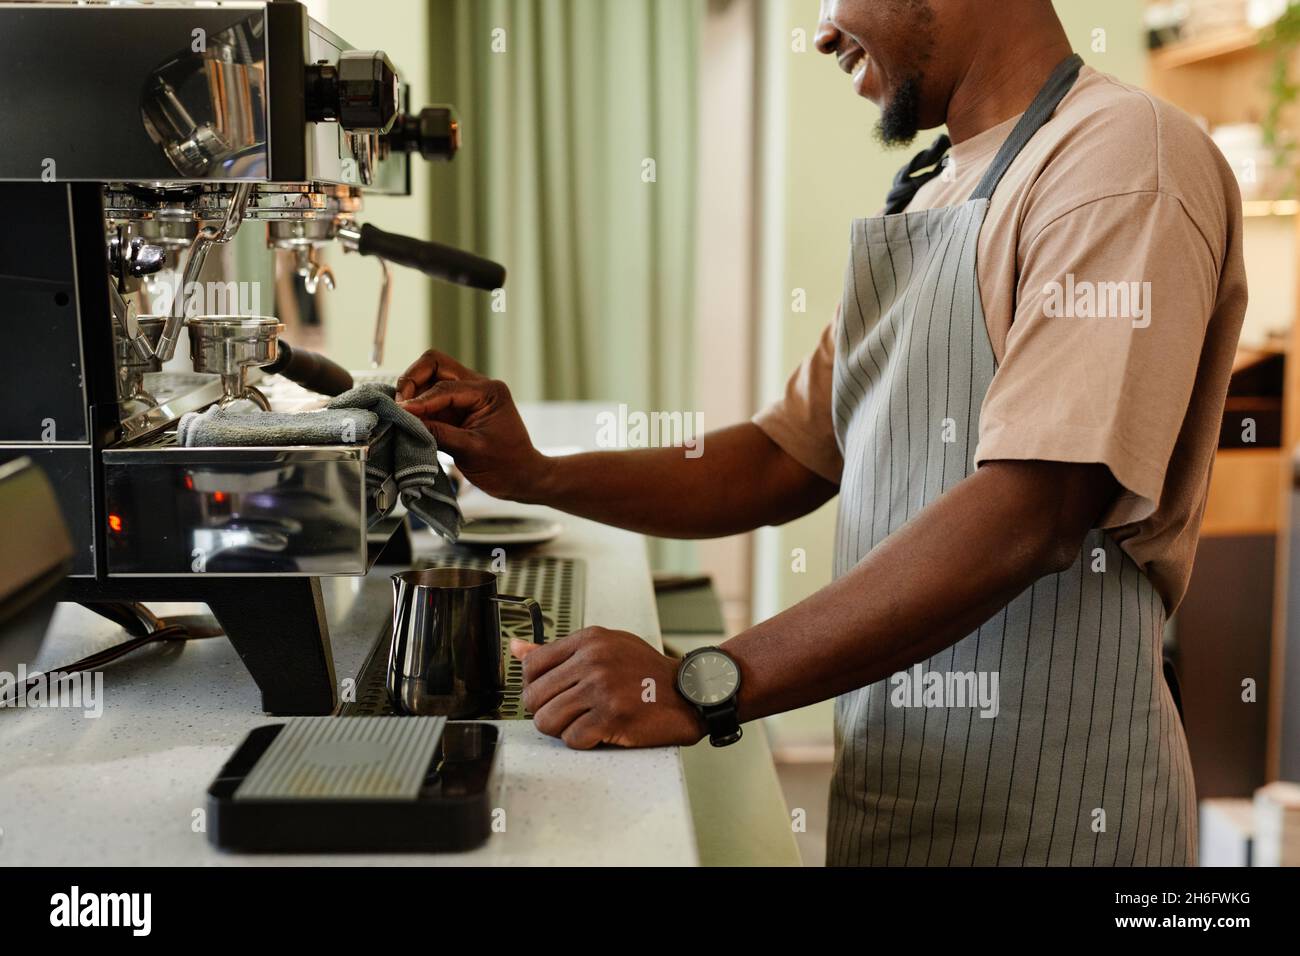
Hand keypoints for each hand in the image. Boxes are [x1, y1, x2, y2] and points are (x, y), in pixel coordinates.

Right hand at [395, 349, 547, 500]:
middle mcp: (477, 385)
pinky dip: (417, 405)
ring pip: (429, 377)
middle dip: (413, 380)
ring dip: (413, 391)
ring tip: (403, 414)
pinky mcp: (456, 408)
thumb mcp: (470, 450)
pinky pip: (430, 396)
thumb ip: (438, 433)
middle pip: (435, 364)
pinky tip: (409, 419)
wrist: (520, 478)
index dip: (420, 400)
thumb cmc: (504, 465)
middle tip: (401, 405)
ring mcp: (465, 395)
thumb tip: (406, 421)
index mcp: (489, 391)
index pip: (445, 388)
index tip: (401, 412)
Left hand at [512, 627, 704, 748]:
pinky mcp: (612, 716)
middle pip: (534, 697)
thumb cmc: (648, 672)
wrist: (689, 692)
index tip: (549, 695)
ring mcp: (602, 688)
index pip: (532, 665)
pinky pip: (572, 739)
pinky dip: (583, 742)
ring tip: (583, 724)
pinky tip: (600, 732)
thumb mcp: (605, 647)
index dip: (534, 687)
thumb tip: (517, 648)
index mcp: (589, 640)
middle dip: (547, 712)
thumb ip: (560, 651)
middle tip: (569, 714)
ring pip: (547, 721)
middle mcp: (592, 660)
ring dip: (562, 729)